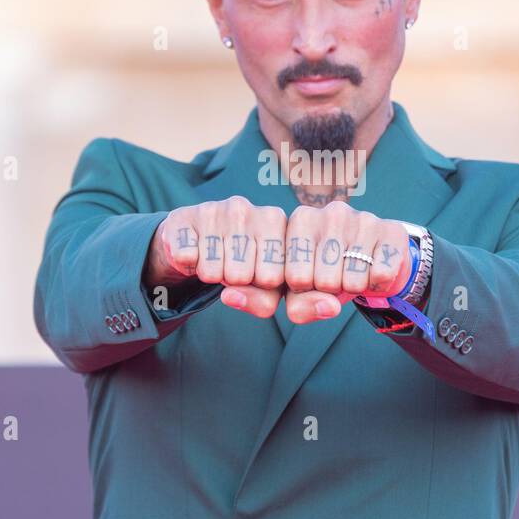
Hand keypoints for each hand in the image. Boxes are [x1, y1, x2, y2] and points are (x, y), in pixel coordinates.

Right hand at [146, 196, 335, 319]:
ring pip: (216, 272)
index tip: (264, 277)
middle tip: (238, 269)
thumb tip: (333, 308)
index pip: (277, 278)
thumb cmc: (247, 266)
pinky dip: (189, 265)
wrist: (192, 244)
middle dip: (240, 284)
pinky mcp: (185, 216)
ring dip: (214, 277)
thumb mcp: (278, 289)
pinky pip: (188, 259)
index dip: (266, 287)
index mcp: (283, 223)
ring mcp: (219, 209)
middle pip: (246, 277)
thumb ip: (305, 304)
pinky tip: (196, 254)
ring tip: (219, 261)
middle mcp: (253, 210)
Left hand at [227, 199, 413, 324]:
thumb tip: (228, 297)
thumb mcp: (290, 291)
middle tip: (334, 277)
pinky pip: (379, 275)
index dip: (302, 289)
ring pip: (351, 279)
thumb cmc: (325, 275)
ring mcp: (361, 219)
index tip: (308, 280)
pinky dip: (377, 284)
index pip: (292, 276)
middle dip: (328, 291)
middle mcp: (327, 213)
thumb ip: (258, 299)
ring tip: (352, 273)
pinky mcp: (390, 231)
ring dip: (353, 287)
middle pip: (322, 281)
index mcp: (296, 221)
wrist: (378, 262)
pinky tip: (374, 272)